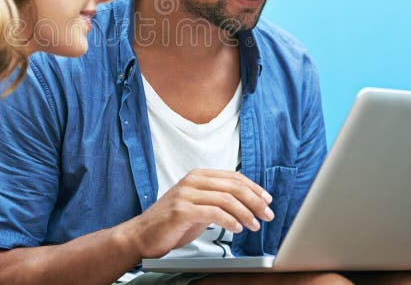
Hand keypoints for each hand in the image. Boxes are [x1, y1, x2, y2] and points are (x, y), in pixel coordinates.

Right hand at [120, 169, 274, 258]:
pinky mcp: (181, 210)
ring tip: (255, 225)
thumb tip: (247, 203)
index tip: (267, 200)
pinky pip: (213, 213)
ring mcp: (185, 194)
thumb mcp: (198, 205)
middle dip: (255, 201)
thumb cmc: (172, 223)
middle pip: (233, 186)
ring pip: (226, 199)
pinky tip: (238, 229)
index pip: (233, 177)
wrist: (142, 234)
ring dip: (246, 213)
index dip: (254, 188)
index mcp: (197, 176)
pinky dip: (230, 221)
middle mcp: (192, 181)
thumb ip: (217, 200)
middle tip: (268, 215)